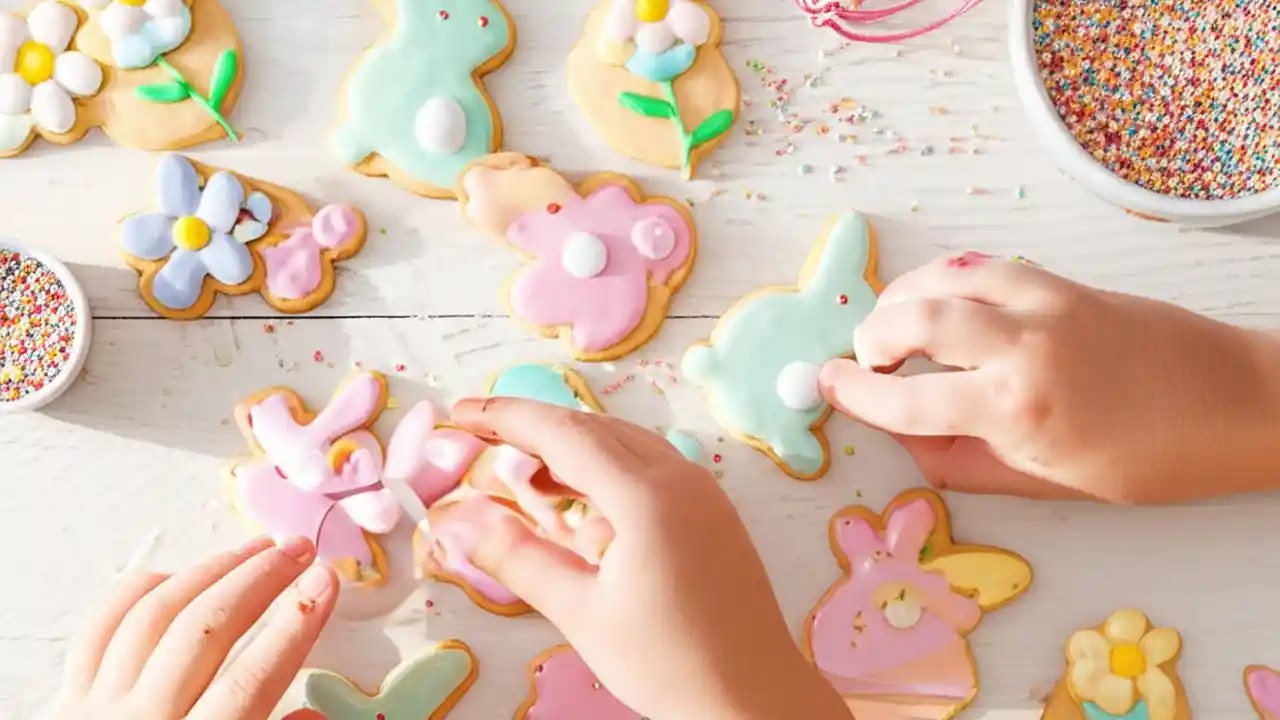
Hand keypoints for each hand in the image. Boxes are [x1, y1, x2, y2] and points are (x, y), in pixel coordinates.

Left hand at [56, 536, 338, 719]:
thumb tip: (313, 714)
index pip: (252, 680)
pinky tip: (181, 576)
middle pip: (205, 630)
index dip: (294, 624)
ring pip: (155, 613)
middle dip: (260, 579)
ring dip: (212, 570)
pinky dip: (144, 590)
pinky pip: (103, 625)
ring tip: (256, 549)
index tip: (326, 583)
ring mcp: (95, 709)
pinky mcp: (67, 701)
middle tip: (300, 550)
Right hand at [447, 397, 849, 719]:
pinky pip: (649, 467)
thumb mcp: (581, 613)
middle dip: (534, 429)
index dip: (506, 416)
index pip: (562, 434)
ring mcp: (703, 491)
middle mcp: (680, 477)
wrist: (757, 698)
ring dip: (570, 451)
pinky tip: (579, 505)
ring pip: (623, 445)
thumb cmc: (669, 663)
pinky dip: (604, 472)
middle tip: (479, 437)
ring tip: (523, 480)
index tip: (460, 410)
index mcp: (647, 496)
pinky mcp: (712, 511)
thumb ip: (518, 558)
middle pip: (593, 429)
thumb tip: (456, 523)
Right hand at [820, 252, 1279, 503]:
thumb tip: (911, 445)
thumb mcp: (1053, 483)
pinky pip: (984, 266)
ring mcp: (1043, 303)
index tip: (827, 386)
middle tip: (865, 358)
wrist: (1238, 402)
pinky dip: (947, 277)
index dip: (855, 393)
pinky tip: (941, 298)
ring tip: (892, 323)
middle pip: (913, 319)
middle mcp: (1021, 347)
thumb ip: (970, 465)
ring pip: (944, 277)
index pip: (905, 397)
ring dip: (902, 295)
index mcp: (1016, 409)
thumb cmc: (1153, 458)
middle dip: (872, 337)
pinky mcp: (1062, 281)